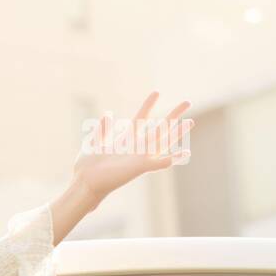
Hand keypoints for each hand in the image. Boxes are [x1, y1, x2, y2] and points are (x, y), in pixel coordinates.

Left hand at [74, 91, 193, 202]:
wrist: (84, 182)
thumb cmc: (87, 166)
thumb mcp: (94, 142)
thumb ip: (102, 129)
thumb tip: (108, 114)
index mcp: (126, 139)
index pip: (141, 117)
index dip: (148, 105)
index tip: (157, 92)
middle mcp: (136, 147)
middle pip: (159, 128)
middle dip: (173, 115)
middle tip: (188, 101)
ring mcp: (140, 157)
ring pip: (163, 142)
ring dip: (178, 133)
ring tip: (191, 122)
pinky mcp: (140, 168)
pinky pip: (160, 163)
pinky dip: (173, 159)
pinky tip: (186, 153)